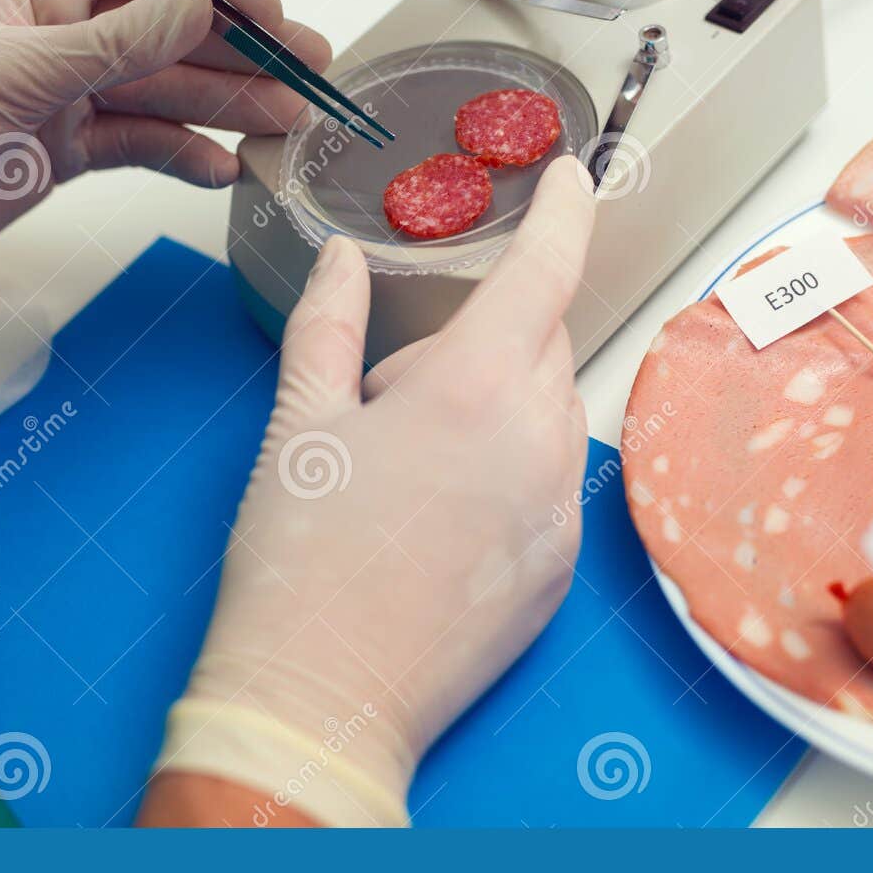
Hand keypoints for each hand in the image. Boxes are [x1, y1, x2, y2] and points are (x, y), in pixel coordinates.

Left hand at [0, 0, 328, 340]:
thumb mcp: (12, 73)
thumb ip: (114, 43)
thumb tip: (201, 4)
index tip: (271, 14)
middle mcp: (59, 25)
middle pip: (170, 27)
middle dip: (242, 50)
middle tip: (312, 71)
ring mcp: (66, 88)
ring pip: (166, 89)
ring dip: (228, 106)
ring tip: (289, 124)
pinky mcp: (66, 147)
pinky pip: (144, 142)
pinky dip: (186, 155)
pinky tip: (227, 167)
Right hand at [148, 156, 597, 826]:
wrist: (324, 698)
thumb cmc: (299, 559)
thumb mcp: (299, 423)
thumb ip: (329, 324)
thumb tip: (344, 259)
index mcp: (472, 389)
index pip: (545, 270)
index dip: (565, 211)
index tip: (573, 174)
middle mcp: (538, 440)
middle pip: (542, 344)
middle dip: (483, 340)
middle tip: (396, 398)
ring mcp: (561, 507)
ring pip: (552, 411)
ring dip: (501, 405)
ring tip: (413, 468)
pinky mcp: (563, 564)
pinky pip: (556, 479)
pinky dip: (515, 468)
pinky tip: (443, 515)